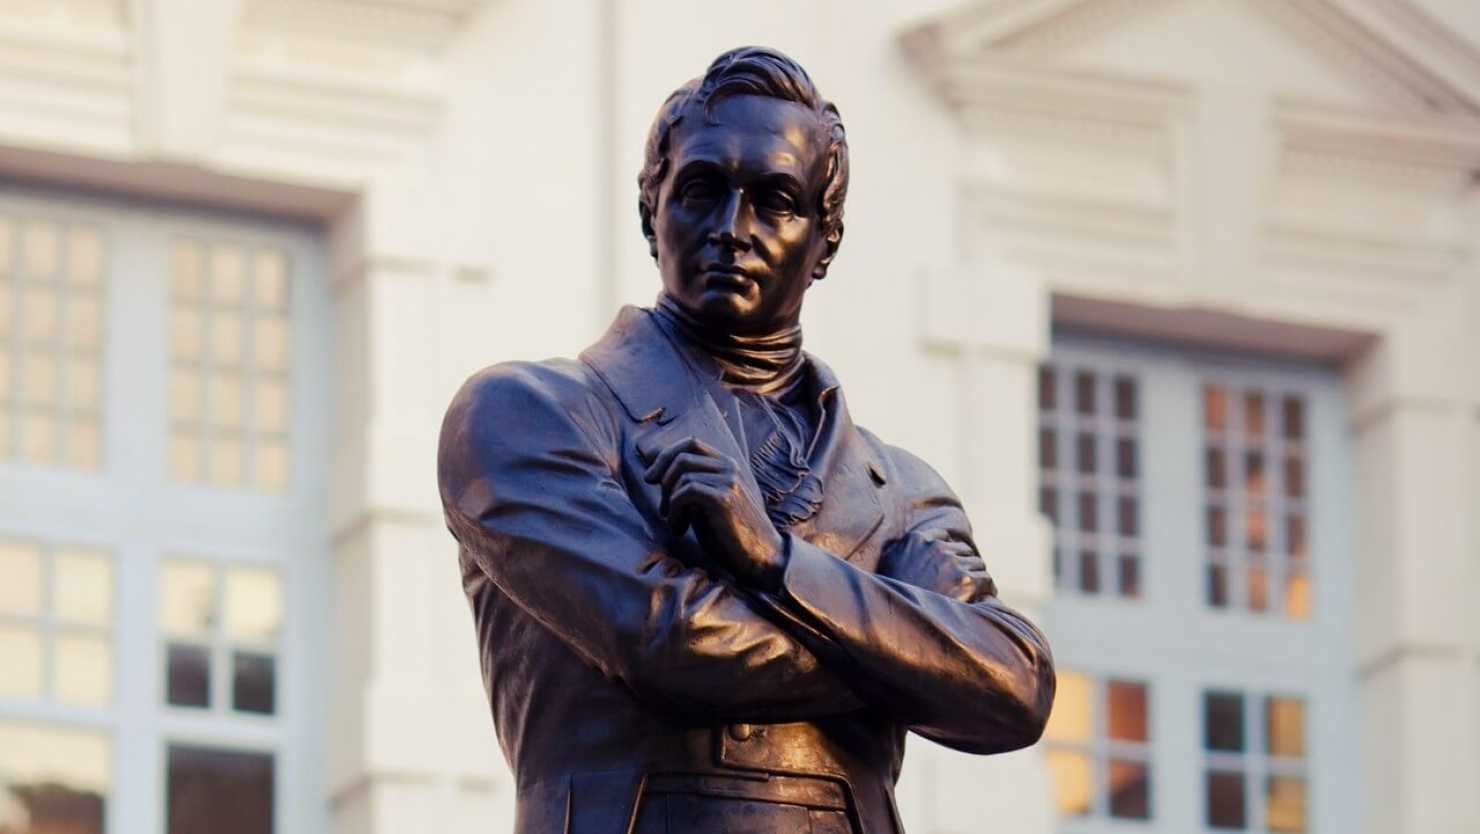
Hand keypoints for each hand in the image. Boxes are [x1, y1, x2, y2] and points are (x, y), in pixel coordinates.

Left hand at [642, 437, 786, 590]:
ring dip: (669, 502)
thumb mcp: (702, 505)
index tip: (650, 478)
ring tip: (675, 523)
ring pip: (682, 475)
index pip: (690, 443)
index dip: (665, 456)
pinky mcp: (724, 497)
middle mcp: (730, 467)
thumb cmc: (728, 534)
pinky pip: (686, 492)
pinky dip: (674, 510)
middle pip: (682, 456)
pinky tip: (680, 529)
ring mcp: (729, 480)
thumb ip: (685, 485)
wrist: (758, 557)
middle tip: (662, 508)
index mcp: (727, 465)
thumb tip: (652, 468)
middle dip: (662, 480)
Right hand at [879, 531, 995, 602]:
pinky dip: (986, 590)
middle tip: (956, 584)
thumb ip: (903, 546)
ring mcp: (952, 563)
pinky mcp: (966, 580)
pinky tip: (978, 599)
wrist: (904, 625)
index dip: (948, 552)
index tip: (947, 567)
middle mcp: (936, 547)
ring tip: (966, 593)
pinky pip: (987, 580)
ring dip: (975, 578)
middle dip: (963, 565)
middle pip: (964, 550)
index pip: (945, 536)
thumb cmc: (895, 596)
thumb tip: (920, 539)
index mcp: (917, 539)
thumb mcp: (889, 562)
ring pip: (978, 564)